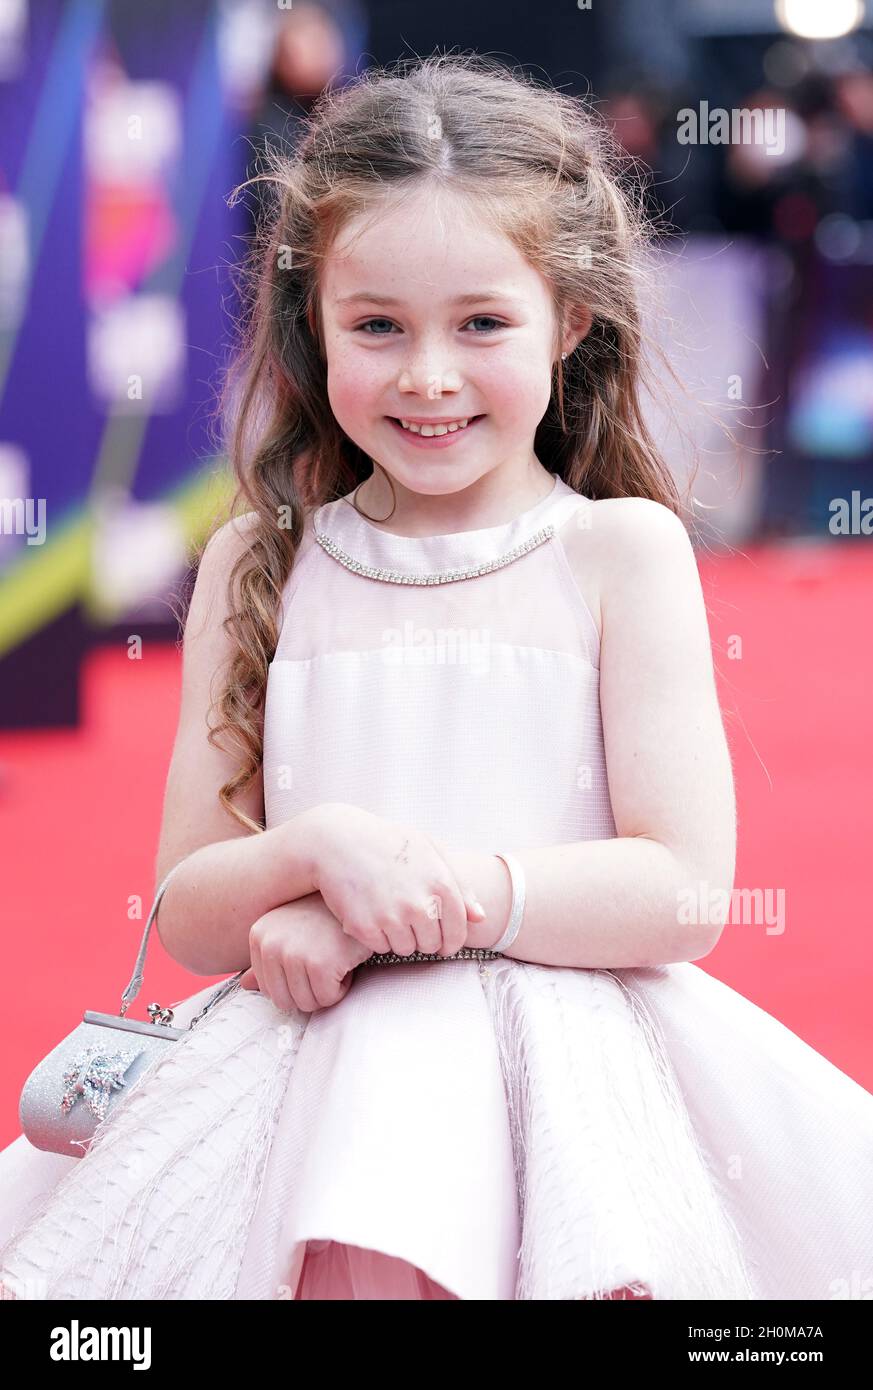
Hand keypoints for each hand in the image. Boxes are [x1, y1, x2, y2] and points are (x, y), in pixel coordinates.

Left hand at [239, 894, 372, 1012]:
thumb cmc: (326, 917)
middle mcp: (271, 943)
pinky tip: (346, 962)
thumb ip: (268, 960)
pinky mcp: (320, 962)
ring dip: (328, 990)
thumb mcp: (292, 932)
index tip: (311, 962)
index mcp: (259, 935)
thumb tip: (245, 985)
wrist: (360, 895)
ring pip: (308, 1003)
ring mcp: (294, 952)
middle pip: (285, 1002)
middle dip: (310, 993)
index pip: (268, 991)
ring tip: (336, 961)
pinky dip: (342, 987)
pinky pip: (328, 997)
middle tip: (326, 967)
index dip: (295, 984)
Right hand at [307, 804, 485, 956]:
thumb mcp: (429, 849)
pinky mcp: (365, 928)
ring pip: (406, 949)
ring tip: (387, 912)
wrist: (337, 841)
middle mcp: (420, 904)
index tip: (440, 938)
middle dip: (423, 938)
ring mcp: (392, 918)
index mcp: (441, 884)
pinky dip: (376, 936)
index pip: (457, 934)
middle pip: (431, 946)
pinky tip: (370, 913)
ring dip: (399, 937)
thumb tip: (480, 917)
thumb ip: (460, 884)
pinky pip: (381, 948)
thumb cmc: (388, 842)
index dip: (449, 941)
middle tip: (407, 919)